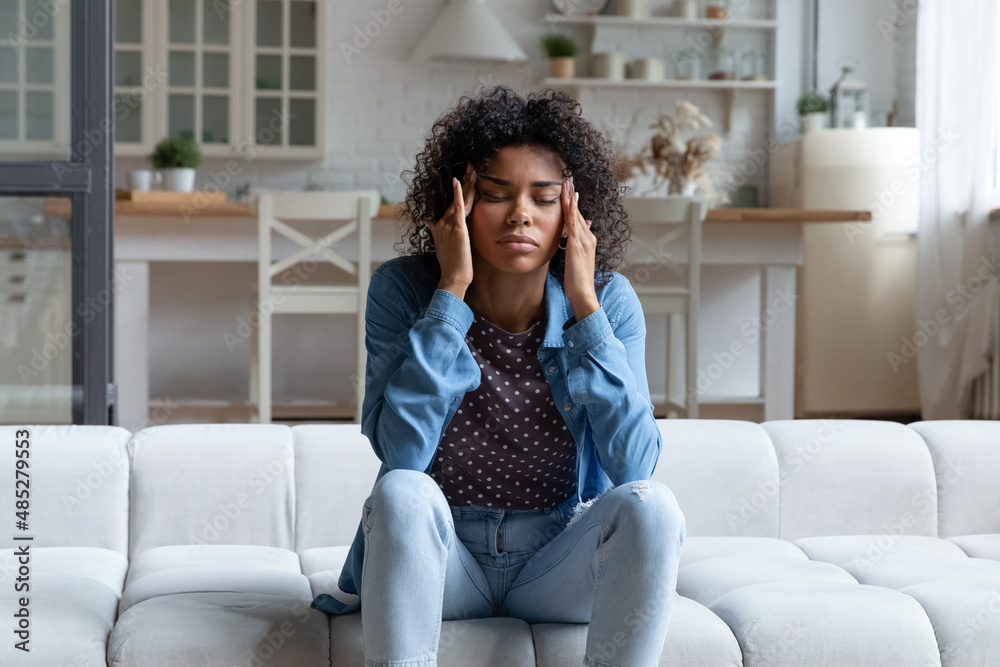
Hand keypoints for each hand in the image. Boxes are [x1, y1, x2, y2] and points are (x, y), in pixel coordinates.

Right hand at [426, 164, 476, 298]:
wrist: (453, 277)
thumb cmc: (451, 266)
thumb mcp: (441, 246)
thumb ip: (436, 232)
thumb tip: (428, 222)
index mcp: (441, 227)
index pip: (452, 206)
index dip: (458, 192)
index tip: (463, 179)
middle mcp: (442, 224)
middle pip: (456, 200)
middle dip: (464, 183)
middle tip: (471, 168)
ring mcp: (448, 226)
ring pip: (460, 201)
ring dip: (466, 184)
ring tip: (473, 170)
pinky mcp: (457, 229)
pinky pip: (458, 208)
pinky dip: (458, 194)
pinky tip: (459, 182)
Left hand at [560, 176, 598, 320]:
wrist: (583, 292)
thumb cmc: (577, 281)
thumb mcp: (576, 261)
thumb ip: (575, 247)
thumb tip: (575, 236)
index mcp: (587, 241)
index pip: (578, 218)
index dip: (573, 204)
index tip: (568, 190)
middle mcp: (588, 237)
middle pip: (578, 211)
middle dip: (572, 195)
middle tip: (567, 178)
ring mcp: (584, 239)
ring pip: (576, 213)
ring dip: (571, 196)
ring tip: (567, 181)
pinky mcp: (578, 243)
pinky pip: (574, 221)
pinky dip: (572, 208)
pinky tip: (570, 197)